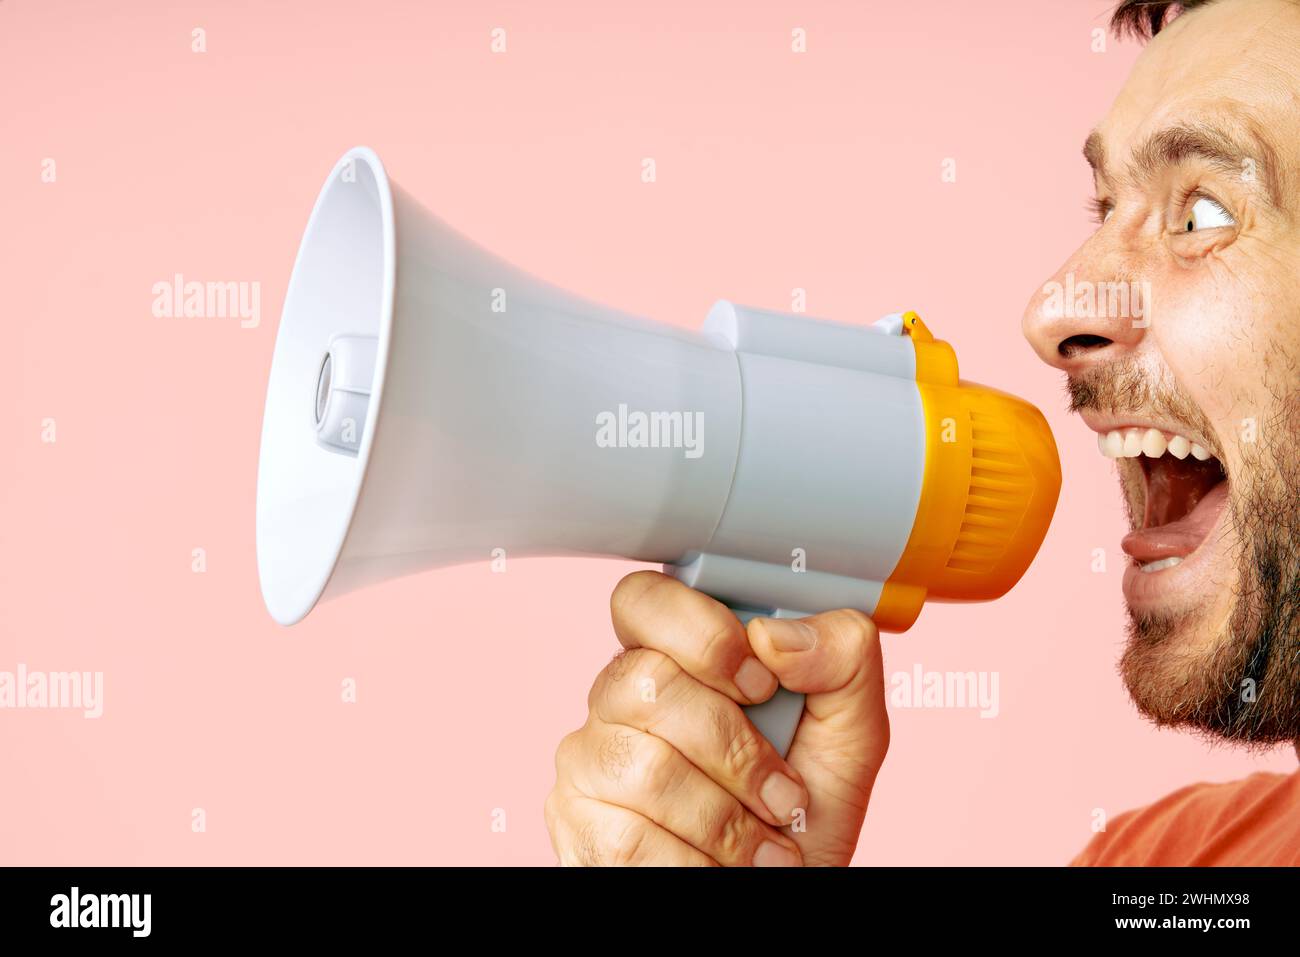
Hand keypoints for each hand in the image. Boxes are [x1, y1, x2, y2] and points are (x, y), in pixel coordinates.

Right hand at [545, 570, 888, 865]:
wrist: (782, 889)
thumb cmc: (803, 809)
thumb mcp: (851, 730)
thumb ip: (843, 659)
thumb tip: (775, 635)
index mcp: (675, 653)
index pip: (644, 598)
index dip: (703, 636)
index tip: (762, 684)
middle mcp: (619, 696)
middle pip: (648, 683)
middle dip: (736, 751)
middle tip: (784, 794)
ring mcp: (589, 759)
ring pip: (644, 767)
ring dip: (726, 820)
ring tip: (765, 845)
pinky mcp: (577, 825)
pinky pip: (629, 837)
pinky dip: (695, 863)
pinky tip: (720, 868)